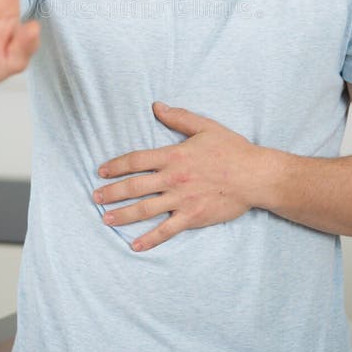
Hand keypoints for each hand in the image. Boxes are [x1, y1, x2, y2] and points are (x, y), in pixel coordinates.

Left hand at [93, 102, 269, 250]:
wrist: (256, 176)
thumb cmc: (232, 150)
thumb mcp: (205, 127)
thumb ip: (179, 117)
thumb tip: (156, 106)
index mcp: (174, 155)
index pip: (136, 160)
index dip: (116, 165)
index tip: (102, 171)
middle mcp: (173, 178)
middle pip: (134, 186)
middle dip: (112, 192)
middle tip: (95, 197)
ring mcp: (182, 200)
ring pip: (145, 209)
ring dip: (123, 215)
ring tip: (106, 219)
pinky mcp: (192, 217)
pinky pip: (166, 230)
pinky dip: (150, 239)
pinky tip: (135, 245)